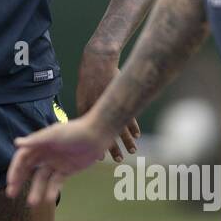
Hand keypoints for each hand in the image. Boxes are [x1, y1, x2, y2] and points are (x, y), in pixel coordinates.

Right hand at [6, 115, 116, 207]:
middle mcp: (45, 154)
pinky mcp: (67, 170)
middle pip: (28, 170)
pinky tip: (49, 199)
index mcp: (39, 144)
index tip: (10, 182)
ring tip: (32, 203)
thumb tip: (16, 143)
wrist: (96, 135)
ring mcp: (55, 163)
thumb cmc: (74, 132)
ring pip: (41, 179)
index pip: (22, 158)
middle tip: (11, 195)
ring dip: (36, 190)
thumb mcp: (54, 135)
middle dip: (19, 181)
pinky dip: (52, 190)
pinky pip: (56, 182)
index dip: (14, 170)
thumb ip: (36, 140)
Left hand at [76, 45, 139, 162]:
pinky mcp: (121, 98)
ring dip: (127, 140)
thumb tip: (83, 122)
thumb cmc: (90, 76)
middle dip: (113, 147)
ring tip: (132, 151)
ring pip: (121, 126)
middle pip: (107, 133)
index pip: (91, 132)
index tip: (101, 158)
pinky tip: (137, 136)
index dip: (97, 145)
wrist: (98, 60)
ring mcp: (111, 103)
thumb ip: (86, 108)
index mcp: (86, 108)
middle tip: (118, 160)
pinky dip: (133, 126)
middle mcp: (98, 108)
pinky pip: (129, 115)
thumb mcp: (83, 93)